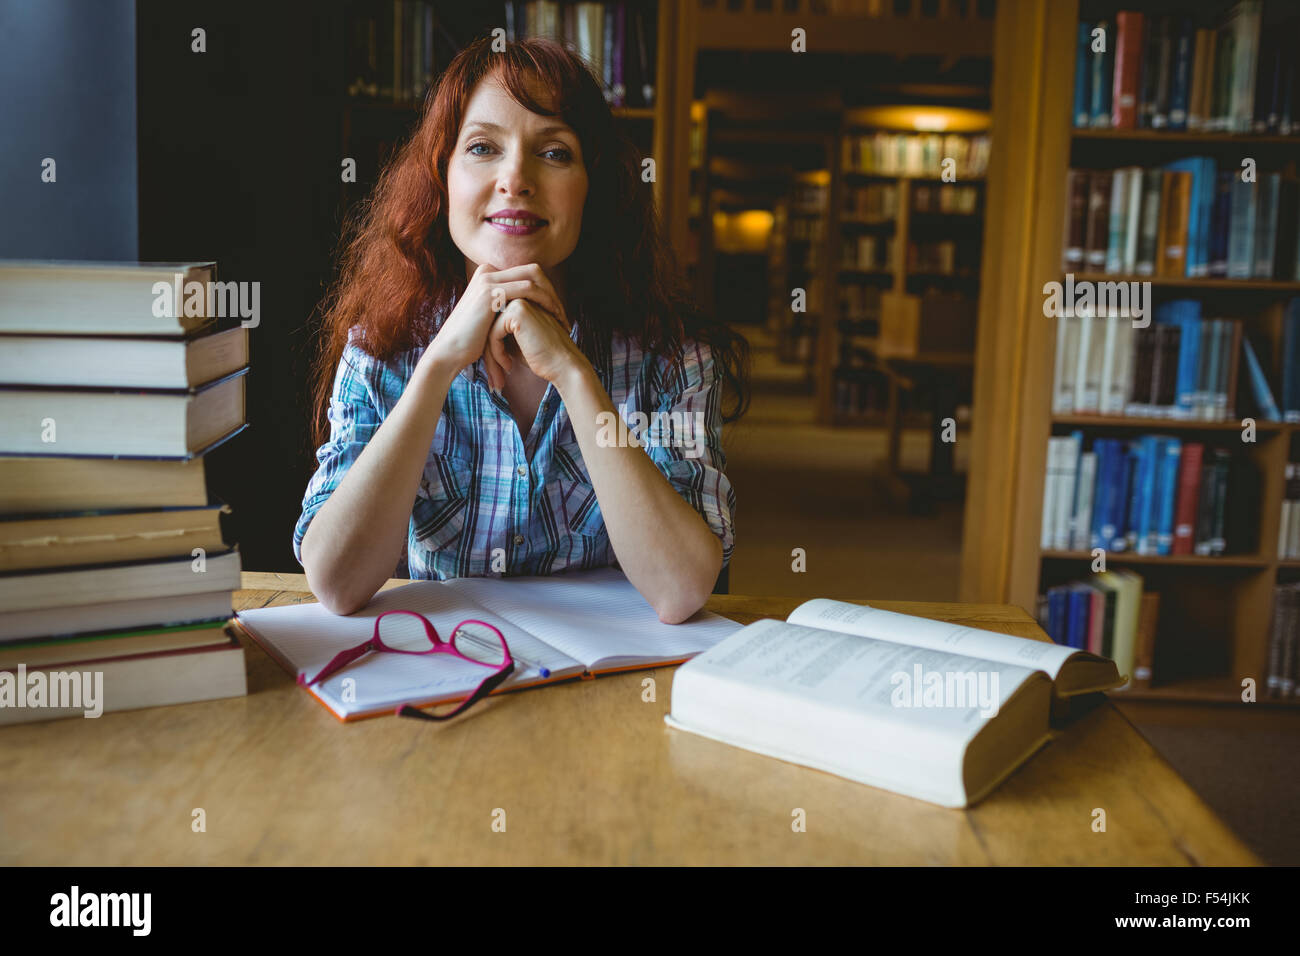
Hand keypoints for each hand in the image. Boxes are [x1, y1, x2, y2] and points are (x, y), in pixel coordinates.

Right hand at [424, 262, 566, 388]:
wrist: (449, 351)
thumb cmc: (470, 342)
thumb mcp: (490, 319)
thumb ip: (505, 308)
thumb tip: (527, 309)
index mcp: (487, 275)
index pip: (526, 274)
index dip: (545, 290)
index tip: (556, 311)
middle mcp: (487, 272)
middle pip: (533, 271)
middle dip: (551, 291)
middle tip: (562, 313)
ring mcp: (488, 279)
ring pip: (533, 277)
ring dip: (551, 297)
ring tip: (561, 317)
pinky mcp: (491, 291)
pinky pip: (528, 289)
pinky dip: (544, 301)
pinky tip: (552, 316)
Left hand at [487, 296, 586, 386]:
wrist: (564, 366)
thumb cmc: (542, 358)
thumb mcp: (516, 342)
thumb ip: (500, 333)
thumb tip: (477, 338)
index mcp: (521, 303)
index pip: (492, 323)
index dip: (491, 348)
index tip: (496, 370)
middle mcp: (520, 298)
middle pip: (488, 325)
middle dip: (488, 354)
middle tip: (495, 378)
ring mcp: (519, 301)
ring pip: (488, 330)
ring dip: (491, 356)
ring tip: (498, 376)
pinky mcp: (518, 312)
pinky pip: (493, 334)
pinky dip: (497, 353)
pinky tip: (508, 366)